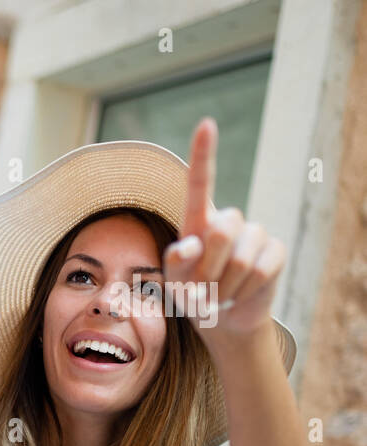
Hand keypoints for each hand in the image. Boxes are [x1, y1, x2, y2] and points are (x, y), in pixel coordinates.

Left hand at [162, 118, 284, 342]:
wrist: (222, 319)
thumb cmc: (192, 295)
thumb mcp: (173, 282)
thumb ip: (174, 264)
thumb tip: (190, 245)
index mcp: (198, 220)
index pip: (200, 182)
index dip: (204, 154)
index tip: (206, 124)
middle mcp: (228, 221)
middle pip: (220, 232)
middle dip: (206, 270)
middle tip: (201, 287)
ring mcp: (255, 234)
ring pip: (238, 258)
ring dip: (222, 286)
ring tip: (219, 292)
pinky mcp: (275, 251)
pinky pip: (258, 271)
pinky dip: (242, 291)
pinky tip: (239, 293)